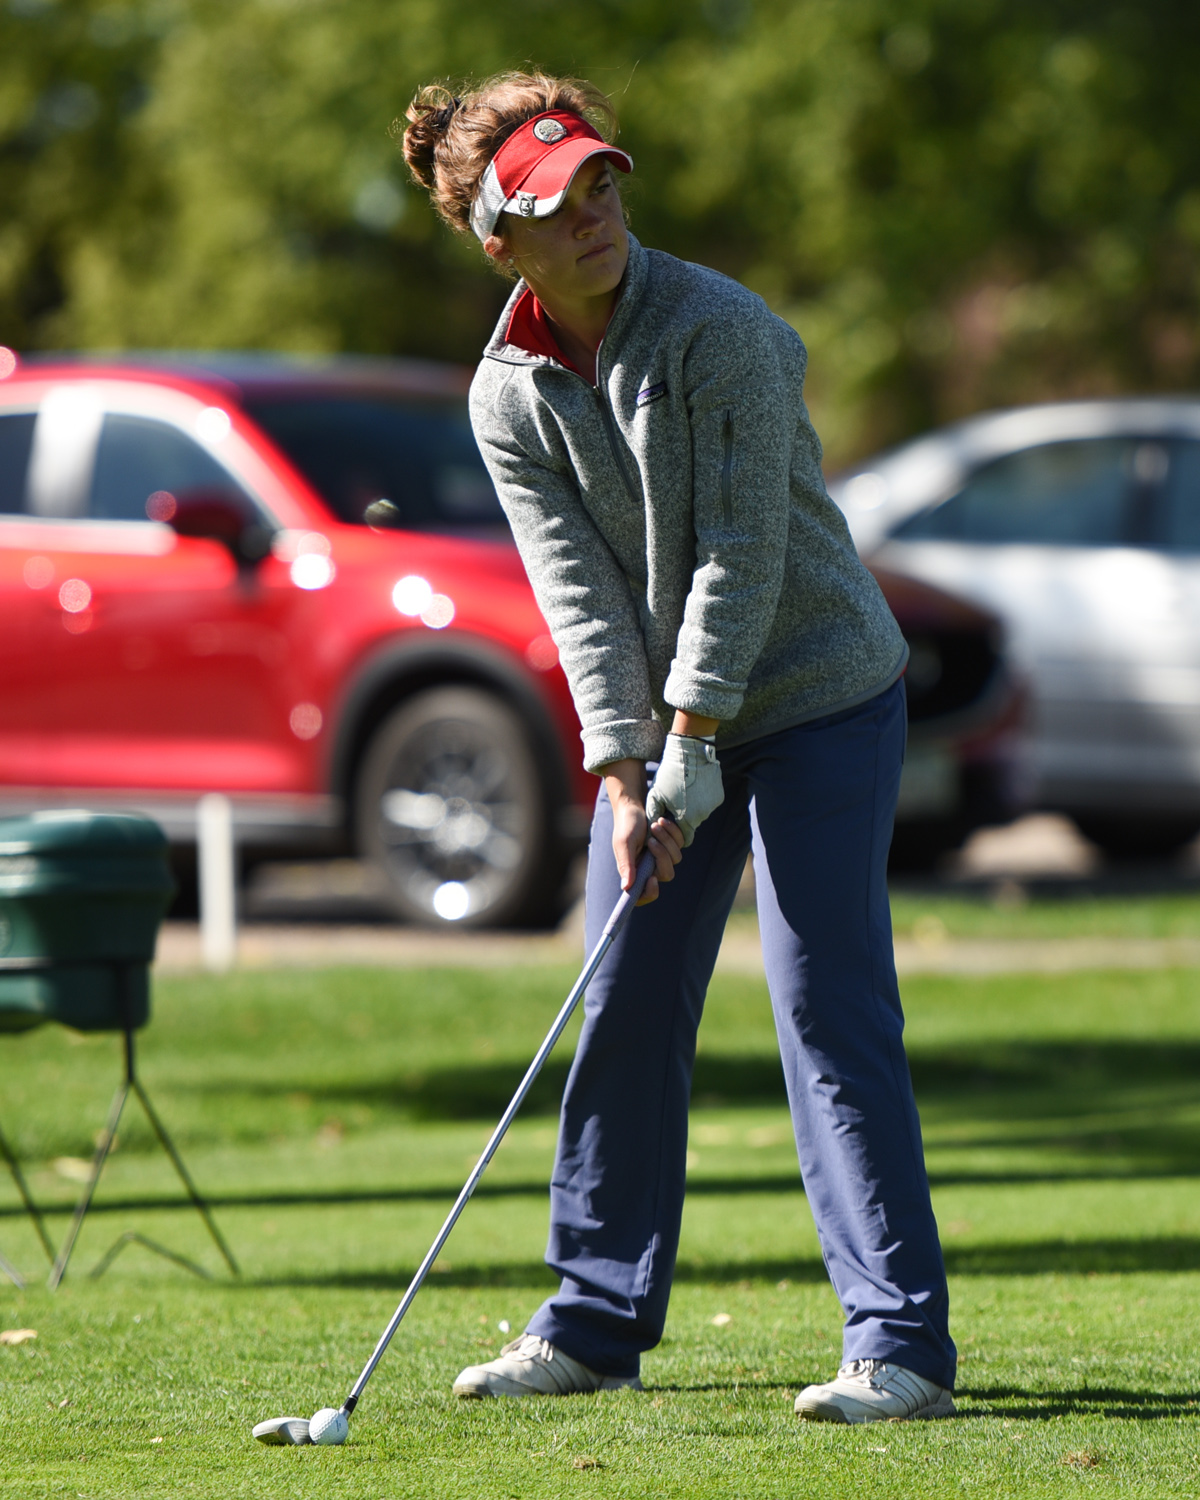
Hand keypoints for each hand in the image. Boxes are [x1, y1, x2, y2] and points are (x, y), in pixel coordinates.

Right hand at [602, 760, 684, 904]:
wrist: (634, 806)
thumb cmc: (625, 825)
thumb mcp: (623, 844)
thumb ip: (626, 865)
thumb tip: (626, 888)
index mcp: (635, 872)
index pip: (643, 895)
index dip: (650, 893)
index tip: (652, 879)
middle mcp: (650, 867)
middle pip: (667, 874)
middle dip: (662, 856)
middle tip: (651, 840)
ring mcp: (662, 856)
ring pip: (676, 859)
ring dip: (666, 840)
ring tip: (655, 825)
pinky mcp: (671, 844)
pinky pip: (680, 844)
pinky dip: (673, 832)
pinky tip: (662, 821)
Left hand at [646, 733, 723, 846]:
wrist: (690, 752)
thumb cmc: (669, 774)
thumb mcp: (656, 794)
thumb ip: (654, 814)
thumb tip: (653, 826)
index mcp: (687, 819)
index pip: (684, 838)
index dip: (676, 832)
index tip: (670, 820)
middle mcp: (703, 815)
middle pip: (692, 823)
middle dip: (684, 816)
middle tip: (675, 800)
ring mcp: (713, 804)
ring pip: (701, 811)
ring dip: (693, 805)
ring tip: (684, 789)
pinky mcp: (719, 794)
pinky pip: (709, 801)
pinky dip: (702, 796)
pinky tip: (694, 783)